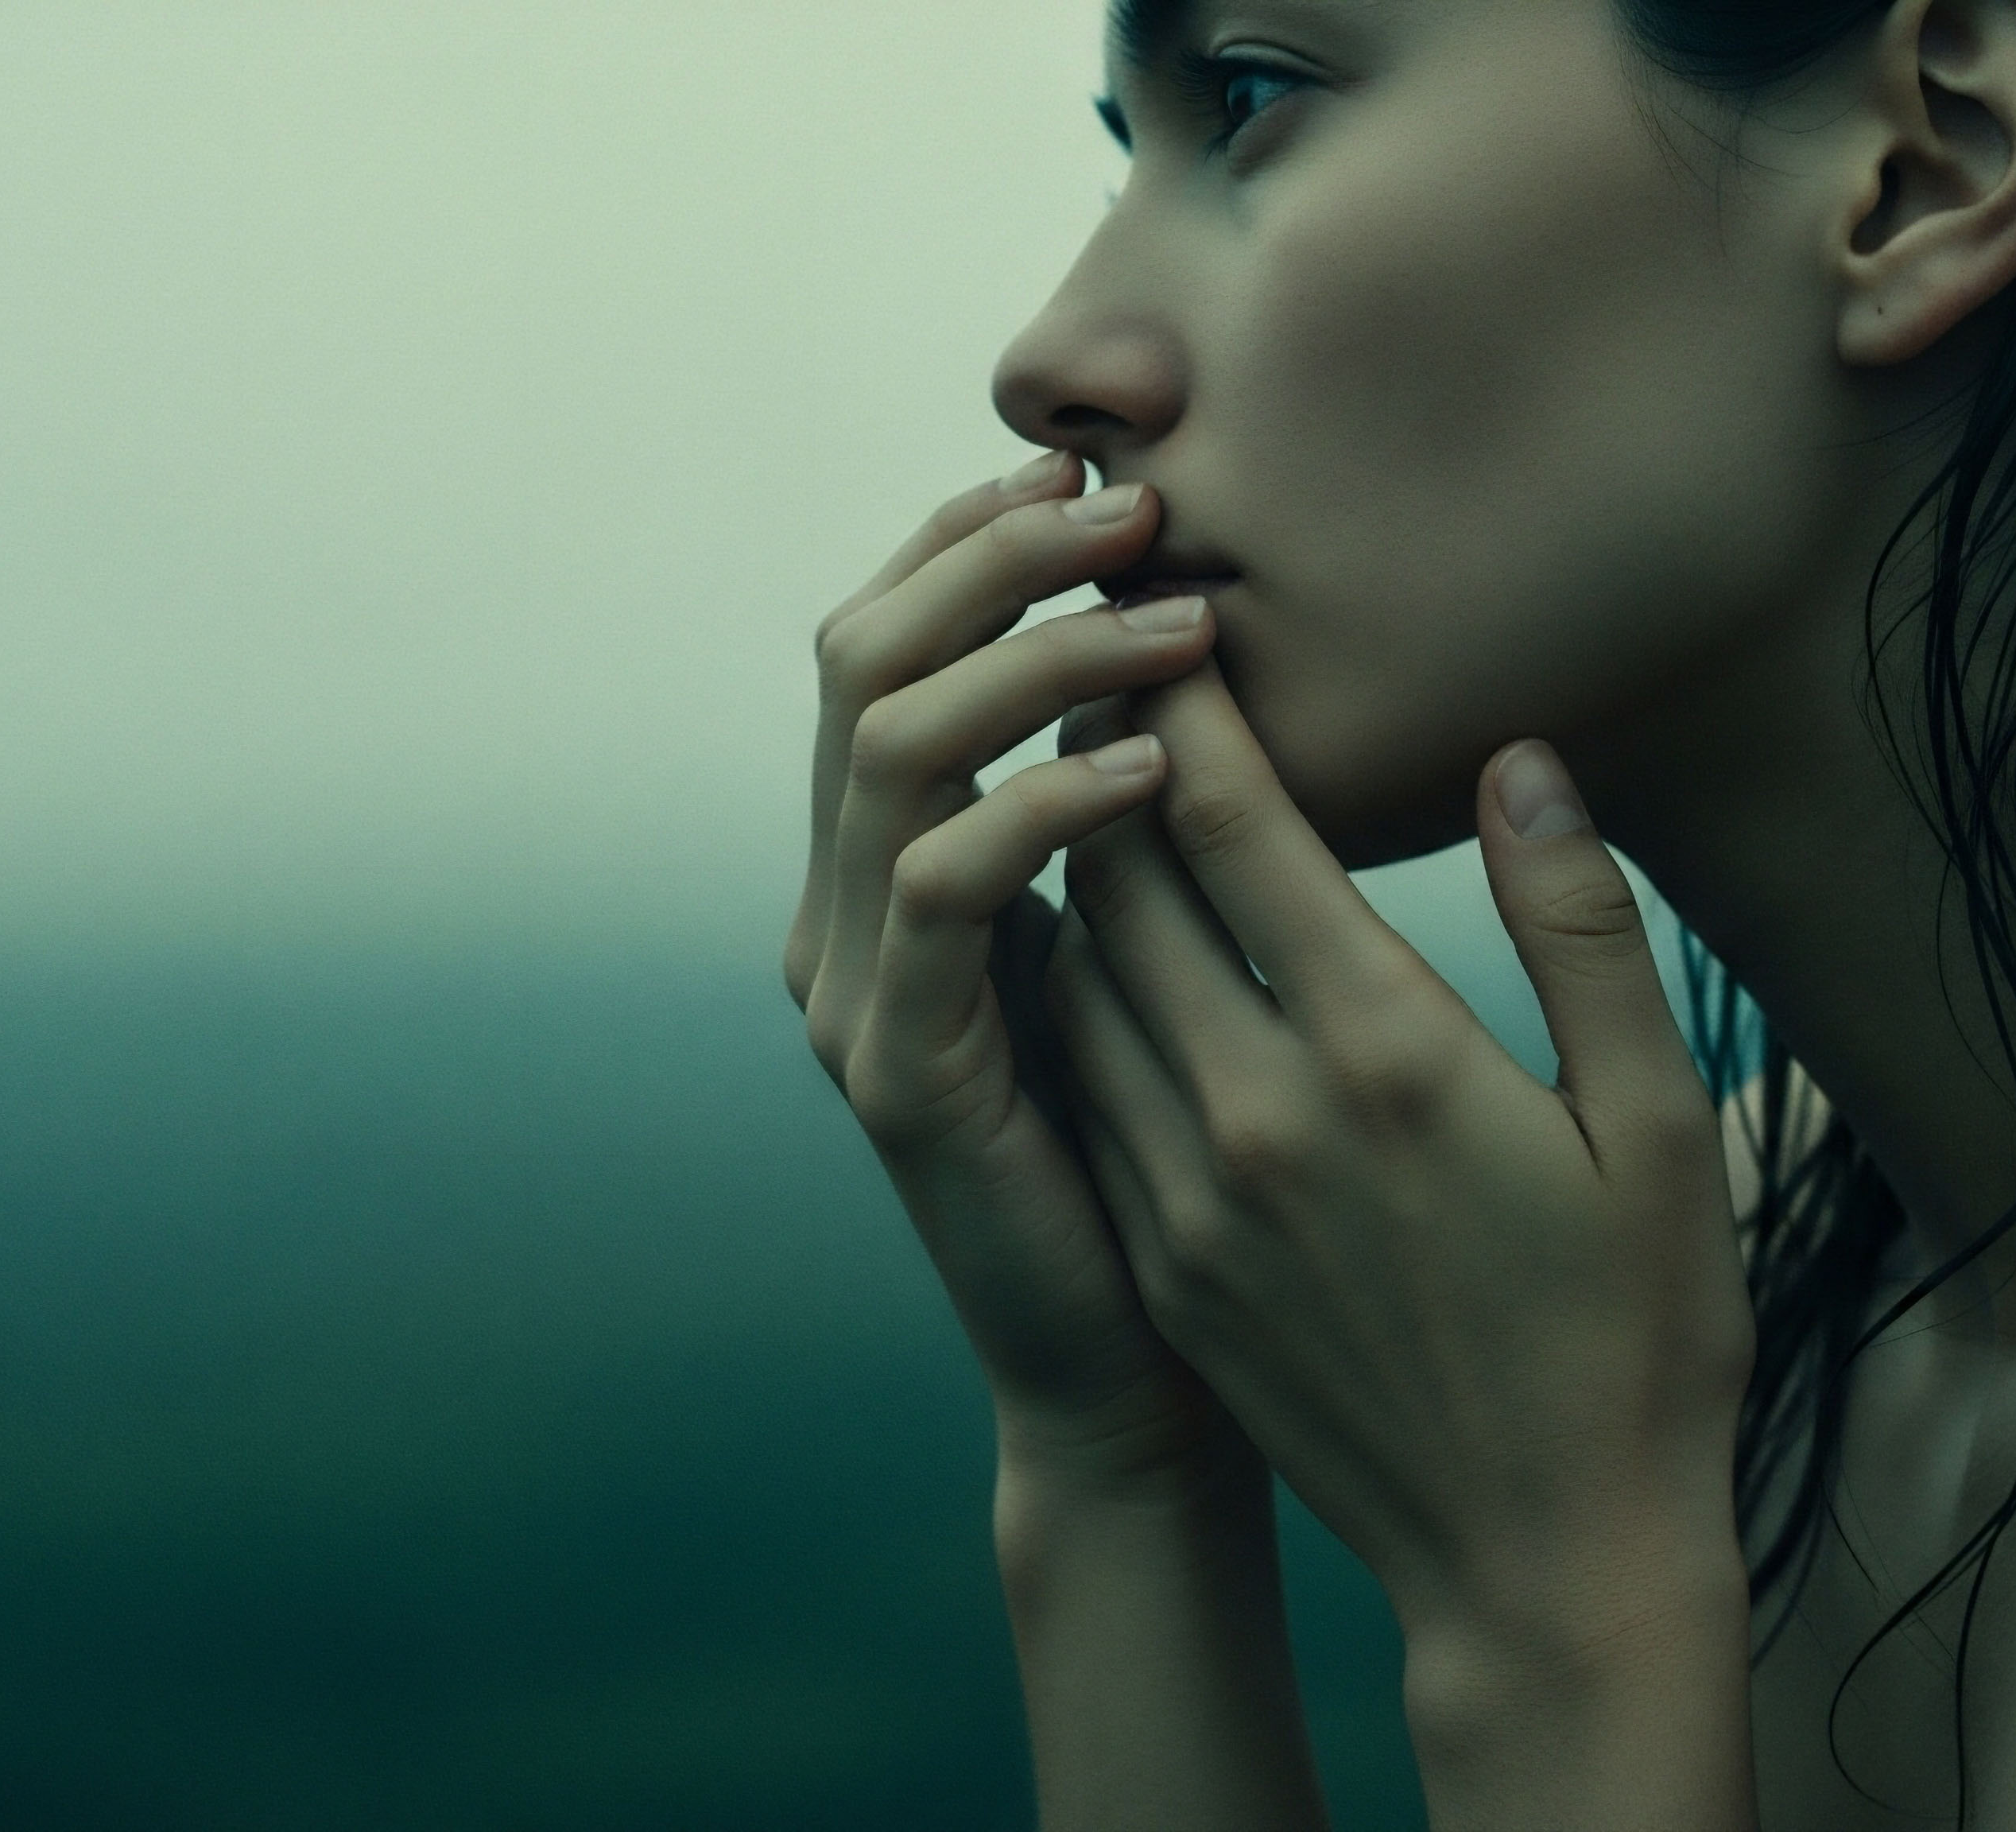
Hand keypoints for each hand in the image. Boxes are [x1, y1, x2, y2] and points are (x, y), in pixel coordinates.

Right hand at [788, 454, 1244, 1480]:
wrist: (1140, 1371)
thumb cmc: (1167, 1145)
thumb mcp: (1136, 939)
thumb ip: (1115, 813)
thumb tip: (1172, 646)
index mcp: (881, 864)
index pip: (885, 643)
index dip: (971, 539)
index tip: (1101, 469)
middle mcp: (838, 911)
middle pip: (859, 658)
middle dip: (993, 558)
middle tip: (1136, 508)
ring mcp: (852, 992)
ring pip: (890, 750)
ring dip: (1035, 658)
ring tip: (1177, 623)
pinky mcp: (902, 1074)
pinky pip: (948, 889)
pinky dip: (1048, 804)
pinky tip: (1159, 770)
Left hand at [1047, 663, 1755, 1647]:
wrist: (1547, 1564)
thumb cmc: (1638, 1337)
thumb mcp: (1660, 1127)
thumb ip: (1579, 930)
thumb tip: (1520, 760)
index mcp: (1384, 1056)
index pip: (1236, 823)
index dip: (1188, 701)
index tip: (1163, 607)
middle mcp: (1255, 1117)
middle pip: (1122, 883)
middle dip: (1103, 756)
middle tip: (1097, 660)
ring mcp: (1190, 1203)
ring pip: (1079, 982)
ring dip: (1076, 875)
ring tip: (1090, 785)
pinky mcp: (1167, 1270)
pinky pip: (1083, 1089)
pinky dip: (1077, 996)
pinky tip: (1100, 952)